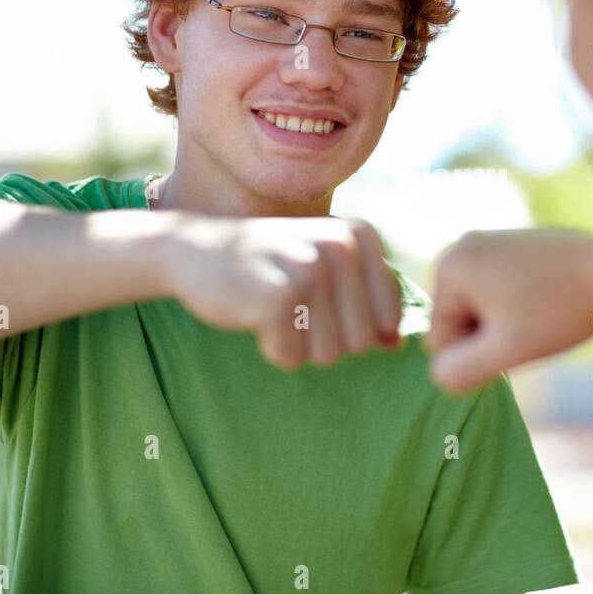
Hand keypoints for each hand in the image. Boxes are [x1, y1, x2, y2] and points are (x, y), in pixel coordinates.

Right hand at [165, 215, 401, 368]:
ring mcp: (310, 270)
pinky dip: (273, 348)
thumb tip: (398, 346)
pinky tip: (254, 315)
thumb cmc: (269, 266)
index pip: (390, 317)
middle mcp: (341, 247)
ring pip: (330, 354)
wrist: (195, 250)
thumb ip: (365, 304)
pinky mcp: (279, 298)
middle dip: (326, 340)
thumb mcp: (322, 273)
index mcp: (360, 236)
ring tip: (274, 308)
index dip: (354, 325)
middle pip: (362, 341)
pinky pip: (292, 357)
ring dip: (298, 345)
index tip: (320, 301)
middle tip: (292, 308)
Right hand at [425, 229, 592, 391]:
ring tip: (544, 310)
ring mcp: (487, 240)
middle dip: (492, 334)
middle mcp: (460, 245)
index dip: (482, 350)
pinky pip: (500, 293)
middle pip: (459, 322)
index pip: (442, 341)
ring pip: (482, 311)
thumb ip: (459, 372)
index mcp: (448, 267)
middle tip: (534, 322)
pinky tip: (551, 298)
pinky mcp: (512, 243)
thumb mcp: (506, 352)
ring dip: (508, 323)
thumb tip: (439, 373)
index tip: (520, 330)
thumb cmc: (562, 311)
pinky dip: (521, 305)